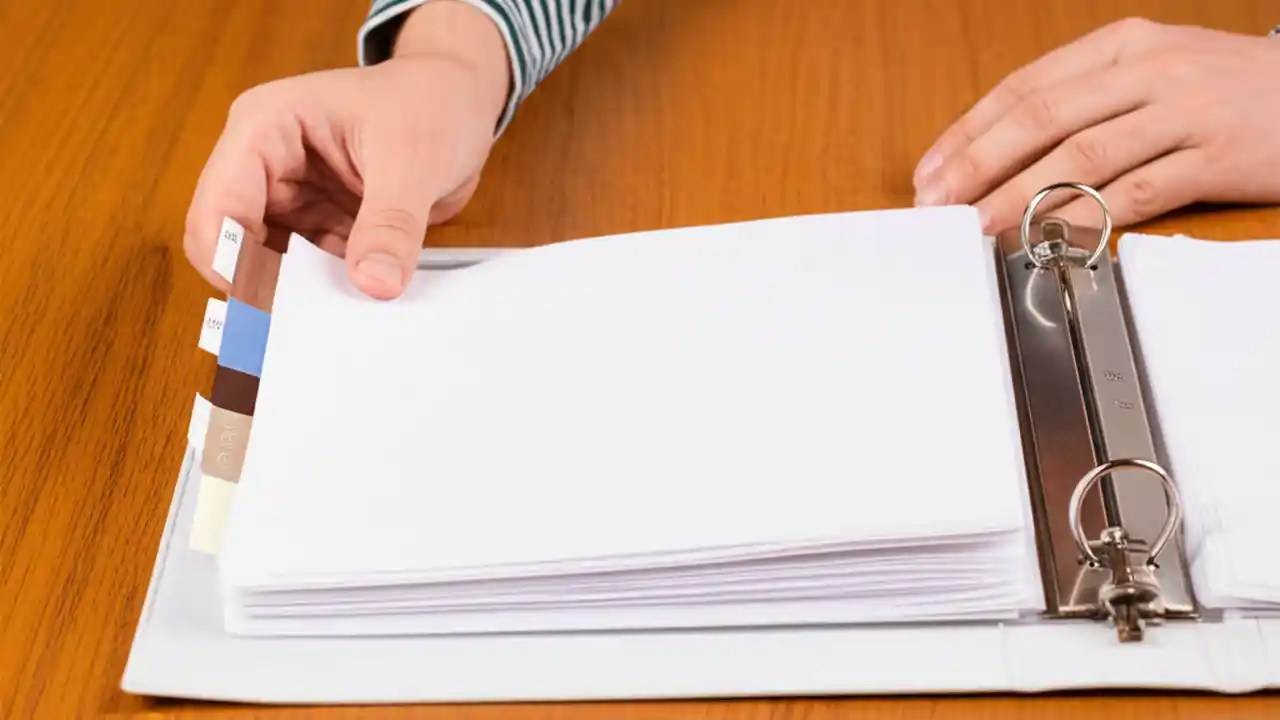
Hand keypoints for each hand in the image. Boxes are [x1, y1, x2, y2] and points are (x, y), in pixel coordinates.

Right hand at [184, 1, 508, 299]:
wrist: (461, 99)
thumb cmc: (431, 102)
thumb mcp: (414, 160)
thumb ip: (391, 224)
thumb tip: (375, 284)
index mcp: (265, 128)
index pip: (221, 204)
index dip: (231, 259)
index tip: (263, 310)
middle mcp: (264, 163)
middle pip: (229, 241)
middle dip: (258, 286)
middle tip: (292, 334)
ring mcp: (289, 195)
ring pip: (265, 264)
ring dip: (290, 297)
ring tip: (323, 331)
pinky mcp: (317, 222)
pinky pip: (305, 272)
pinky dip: (321, 295)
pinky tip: (345, 316)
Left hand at [913, 18, 1279, 232]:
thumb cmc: (1225, 90)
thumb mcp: (1153, 70)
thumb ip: (1085, 100)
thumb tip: (1001, 150)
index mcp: (1123, 45)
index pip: (1024, 88)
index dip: (968, 132)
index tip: (930, 170)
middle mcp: (1149, 70)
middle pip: (1041, 118)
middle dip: (976, 164)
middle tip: (938, 202)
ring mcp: (1184, 112)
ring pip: (1081, 155)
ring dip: (1018, 195)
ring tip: (977, 225)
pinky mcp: (1217, 157)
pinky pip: (1136, 190)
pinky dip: (1085, 216)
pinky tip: (1047, 236)